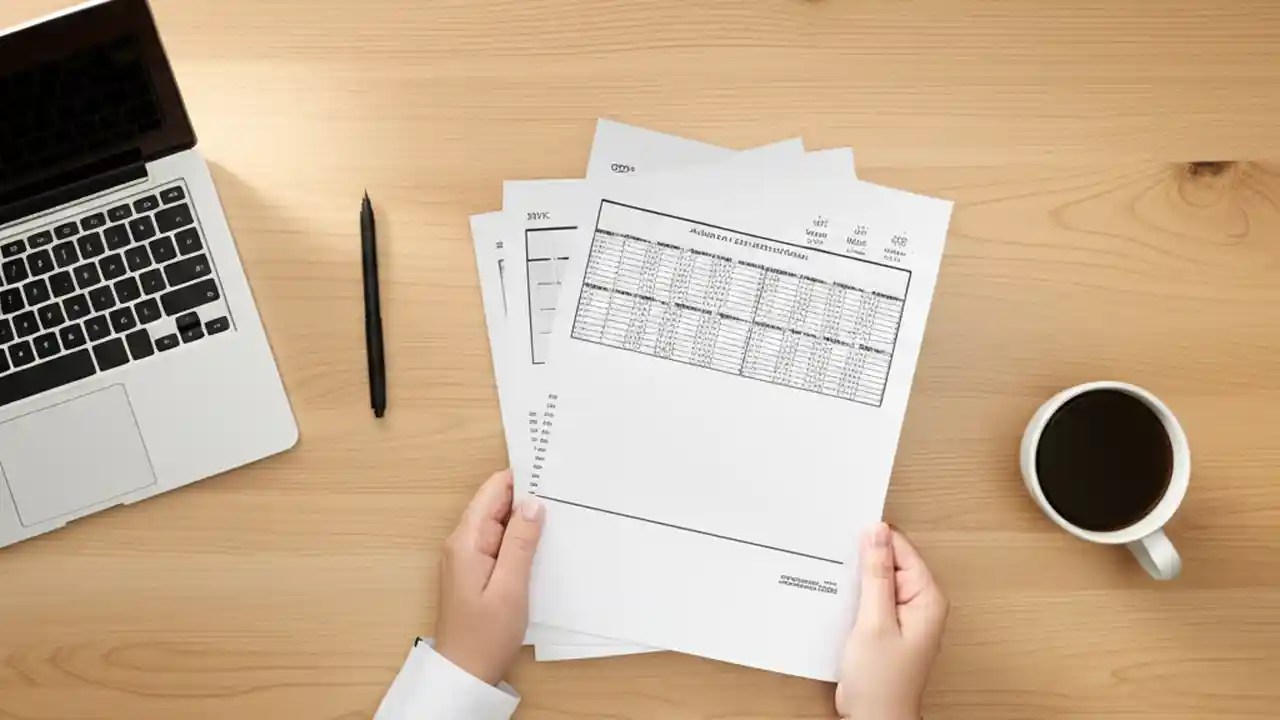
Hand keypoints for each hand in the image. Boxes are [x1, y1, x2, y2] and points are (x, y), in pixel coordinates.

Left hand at [435, 470, 544, 684]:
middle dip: (525, 498)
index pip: (492, 492)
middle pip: (495, 505)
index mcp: (466, 541)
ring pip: (499, 524)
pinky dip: (519, 539)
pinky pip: (499, 543)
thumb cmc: (485, 636)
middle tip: (562, 494)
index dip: (519, 479)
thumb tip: (533, 503)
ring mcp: (467, 557)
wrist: (464, 673)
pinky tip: (540, 545)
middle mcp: (462, 543)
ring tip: (558, 516)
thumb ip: (520, 542)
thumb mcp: (510, 587)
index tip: (548, 472)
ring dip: (524, 520)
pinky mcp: (476, 571)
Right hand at [836, 523, 948, 719]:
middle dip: (863, 558)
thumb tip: (877, 532)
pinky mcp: (888, 626)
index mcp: (926, 598)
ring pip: (878, 579)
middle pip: (890, 561)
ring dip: (857, 578)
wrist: (874, 719)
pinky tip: (840, 599)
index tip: (847, 531)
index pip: (901, 549)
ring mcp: (904, 615)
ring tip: (836, 580)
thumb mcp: (874, 621)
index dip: (873, 539)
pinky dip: (856, 595)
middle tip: (836, 559)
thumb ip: (876, 574)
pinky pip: (872, 597)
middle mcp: (920, 603)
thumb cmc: (880, 682)